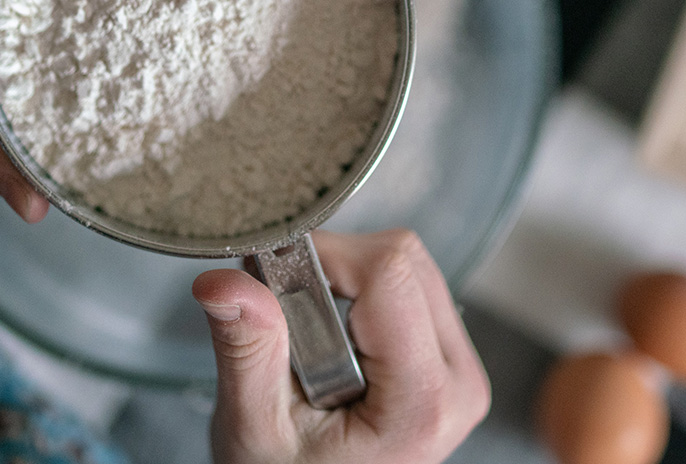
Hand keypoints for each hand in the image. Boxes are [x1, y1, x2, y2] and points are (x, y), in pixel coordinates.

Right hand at [193, 230, 489, 463]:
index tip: (273, 281)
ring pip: (408, 264)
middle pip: (402, 260)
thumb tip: (224, 283)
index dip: (323, 258)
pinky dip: (360, 291)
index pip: (388, 274)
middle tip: (286, 318)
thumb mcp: (255, 426)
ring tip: (308, 339)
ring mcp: (461, 367)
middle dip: (333, 270)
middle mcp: (458, 381)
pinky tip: (331, 338)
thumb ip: (247, 349)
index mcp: (421, 402)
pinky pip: (411, 285)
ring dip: (346, 280)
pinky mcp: (449, 356)